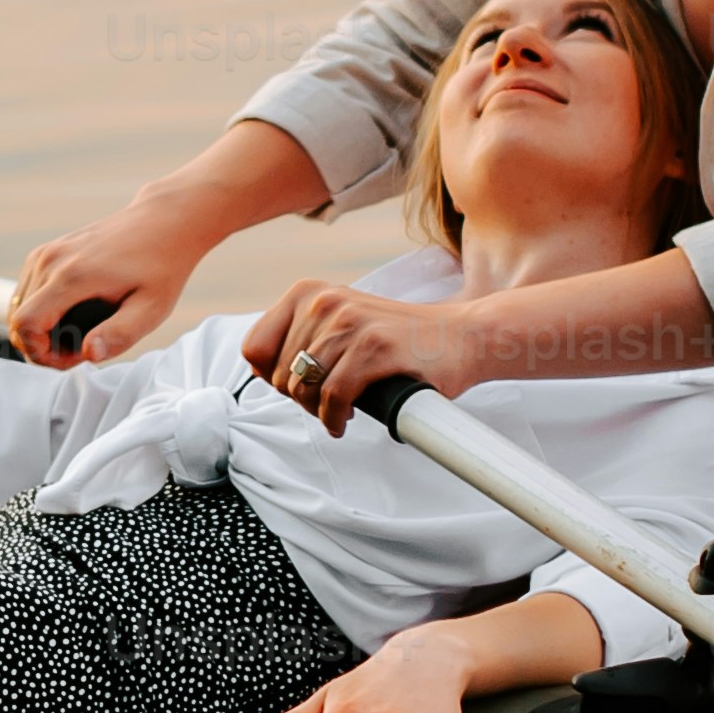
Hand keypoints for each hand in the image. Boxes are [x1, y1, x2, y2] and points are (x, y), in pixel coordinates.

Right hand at [0, 194, 210, 371]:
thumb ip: (119, 335)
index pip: (25, 324)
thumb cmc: (161, 267)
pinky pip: (26, 291)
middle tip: (81, 348)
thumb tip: (89, 354)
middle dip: (42, 345)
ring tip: (78, 332)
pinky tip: (70, 314)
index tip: (71, 357)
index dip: (39, 353)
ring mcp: (46, 253)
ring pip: (19, 306)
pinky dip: (40, 309)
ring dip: (40, 328)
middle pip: (17, 320)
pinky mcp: (46, 251)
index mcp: (72, 276)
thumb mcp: (151, 309)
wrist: (162, 222)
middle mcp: (51, 261)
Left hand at [239, 274, 483, 434]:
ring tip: (337, 413)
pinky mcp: (375, 347)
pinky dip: (334, 418)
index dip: (269, 377)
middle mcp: (325, 301)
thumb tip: (258, 370)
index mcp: (309, 292)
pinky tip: (345, 420)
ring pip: (303, 388)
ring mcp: (351, 322)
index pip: (254, 347)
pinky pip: (333, 397)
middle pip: (277, 375)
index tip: (296, 387)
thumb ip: (299, 338)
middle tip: (325, 404)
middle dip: (299, 399)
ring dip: (318, 411)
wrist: (459, 337)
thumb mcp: (339, 323)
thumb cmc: (395, 339)